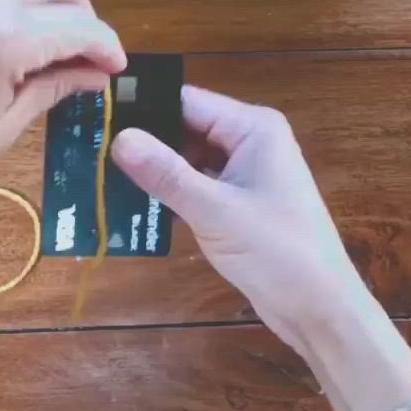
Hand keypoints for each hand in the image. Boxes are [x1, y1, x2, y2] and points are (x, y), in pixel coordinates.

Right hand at [112, 86, 359, 354]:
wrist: (320, 309)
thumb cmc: (277, 251)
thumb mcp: (215, 210)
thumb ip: (166, 173)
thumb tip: (118, 137)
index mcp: (253, 127)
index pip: (187, 101)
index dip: (144, 107)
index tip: (96, 116)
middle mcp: (250, 141)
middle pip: (185, 128)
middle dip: (145, 141)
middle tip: (89, 148)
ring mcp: (245, 173)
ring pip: (188, 159)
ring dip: (155, 170)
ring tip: (100, 174)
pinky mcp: (239, 203)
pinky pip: (197, 186)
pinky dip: (171, 194)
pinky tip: (133, 204)